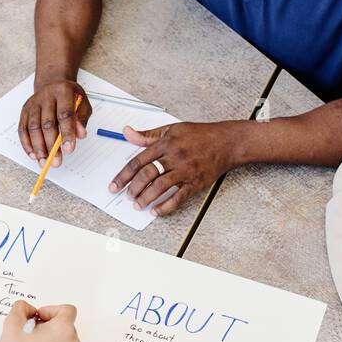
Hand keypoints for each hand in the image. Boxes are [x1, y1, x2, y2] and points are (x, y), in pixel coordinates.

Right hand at [0, 300, 80, 341]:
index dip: (51, 310)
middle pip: (66, 325)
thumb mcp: (11, 325)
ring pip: (66, 340)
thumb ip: (20, 308)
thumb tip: (27, 308)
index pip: (67, 310)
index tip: (39, 317)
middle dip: (50, 325)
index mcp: (63, 329)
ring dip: (53, 338)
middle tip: (32, 332)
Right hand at [19, 79, 89, 164]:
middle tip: (56, 162)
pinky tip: (33, 155)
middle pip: (47, 124)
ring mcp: (33, 104)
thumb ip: (82, 119)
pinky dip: (27, 144)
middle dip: (51, 146)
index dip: (67, 133)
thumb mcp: (82, 104)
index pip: (64, 114)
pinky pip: (23, 130)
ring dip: (38, 148)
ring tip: (44, 162)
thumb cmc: (69, 97)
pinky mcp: (24, 111)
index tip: (69, 150)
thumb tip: (80, 135)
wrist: (53, 84)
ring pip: (33, 128)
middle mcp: (46, 96)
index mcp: (63, 91)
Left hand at [108, 122, 233, 217]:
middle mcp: (174, 157)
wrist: (226, 142)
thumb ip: (147, 135)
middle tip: (127, 197)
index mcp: (165, 144)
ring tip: (138, 205)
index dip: (123, 175)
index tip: (114, 185)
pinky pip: (178, 197)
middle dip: (133, 188)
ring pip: (160, 186)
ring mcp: (185, 170)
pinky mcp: (196, 182)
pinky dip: (166, 206)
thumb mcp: (171, 129)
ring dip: (146, 198)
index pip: (138, 161)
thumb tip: (126, 132)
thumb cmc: (199, 135)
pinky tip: (156, 211)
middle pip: (147, 175)